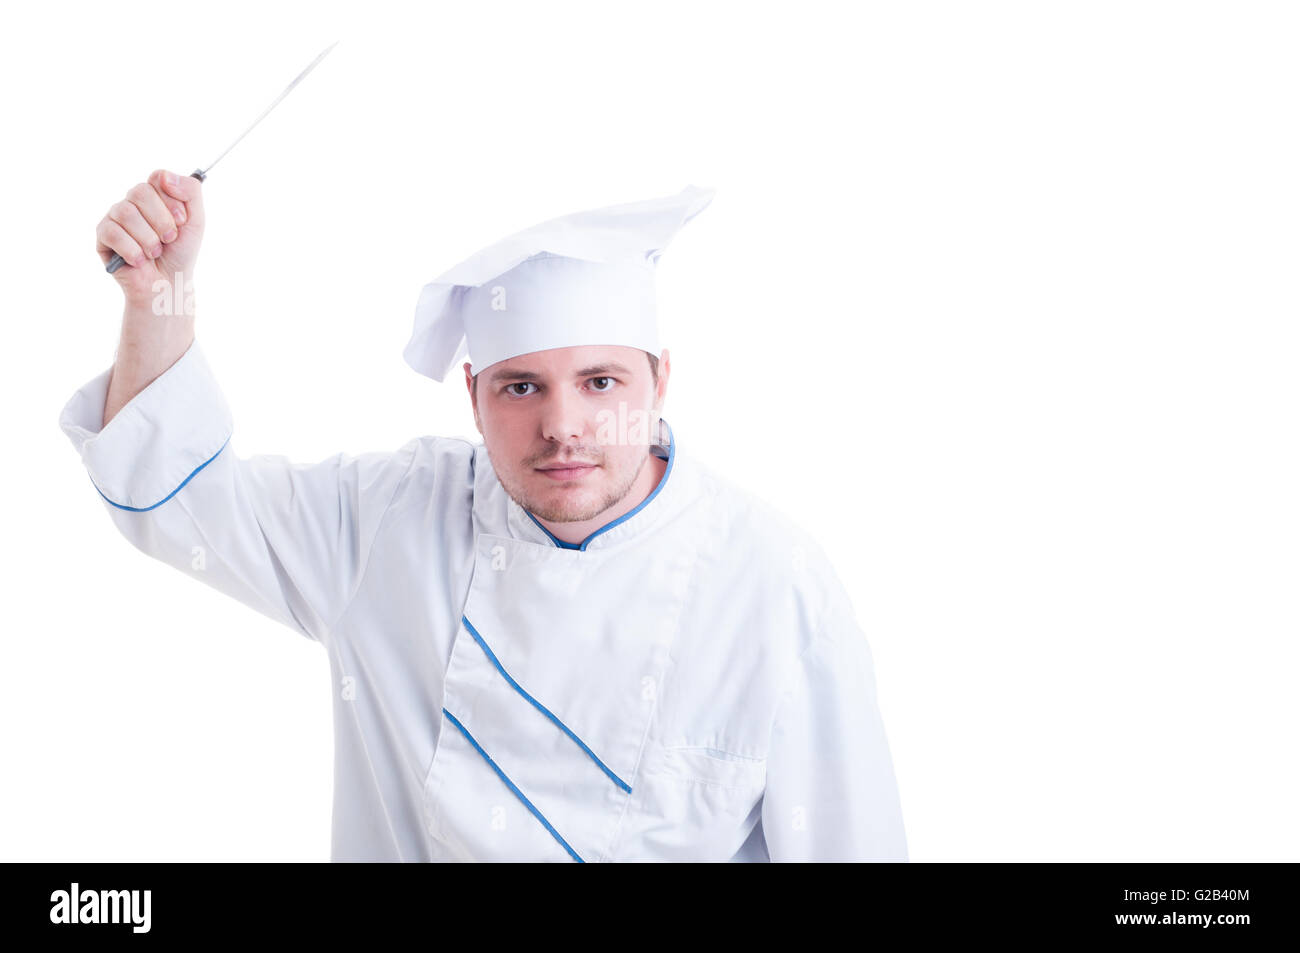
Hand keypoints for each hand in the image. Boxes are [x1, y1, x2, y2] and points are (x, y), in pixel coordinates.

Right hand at [95, 170, 205, 306]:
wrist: (169, 283)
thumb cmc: (181, 251)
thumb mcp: (196, 221)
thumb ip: (191, 191)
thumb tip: (165, 176)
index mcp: (154, 195)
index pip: (157, 178)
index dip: (171, 200)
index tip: (182, 221)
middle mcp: (132, 202)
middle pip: (139, 192)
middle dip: (161, 221)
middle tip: (169, 240)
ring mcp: (115, 217)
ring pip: (126, 213)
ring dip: (148, 239)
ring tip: (155, 253)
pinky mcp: (103, 236)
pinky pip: (112, 232)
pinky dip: (132, 250)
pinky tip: (139, 261)